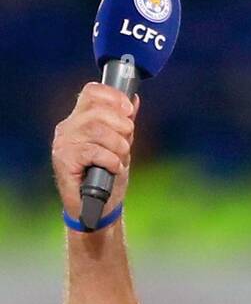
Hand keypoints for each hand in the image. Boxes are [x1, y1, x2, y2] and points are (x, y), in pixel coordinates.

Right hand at [52, 83, 138, 220]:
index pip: (91, 93)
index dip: (112, 97)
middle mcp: (68, 128)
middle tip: (128, 142)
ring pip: (95, 129)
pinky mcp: (63, 160)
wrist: (98, 211)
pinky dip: (110, 159)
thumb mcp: (120, 148)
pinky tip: (114, 168)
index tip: (129, 111)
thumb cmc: (107, 180)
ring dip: (117, 144)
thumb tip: (133, 100)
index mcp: (80, 120)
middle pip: (96, 110)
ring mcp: (63, 144)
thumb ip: (124, 126)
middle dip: (120, 125)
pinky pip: (91, 151)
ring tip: (121, 158)